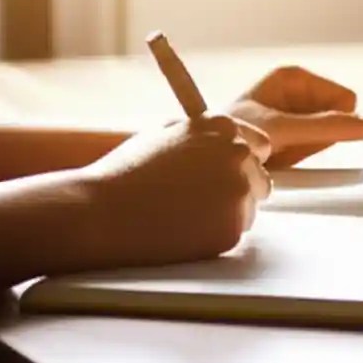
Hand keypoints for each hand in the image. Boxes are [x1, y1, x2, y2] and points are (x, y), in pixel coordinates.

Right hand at [77, 115, 271, 266]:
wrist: (102, 211)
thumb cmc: (126, 173)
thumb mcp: (163, 133)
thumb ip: (201, 135)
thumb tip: (224, 142)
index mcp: (223, 126)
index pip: (259, 146)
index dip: (239, 163)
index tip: (222, 173)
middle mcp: (238, 154)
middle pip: (260, 179)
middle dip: (237, 190)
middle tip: (199, 202)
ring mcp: (238, 191)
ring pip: (248, 208)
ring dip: (226, 214)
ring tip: (183, 214)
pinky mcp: (232, 227)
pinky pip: (234, 233)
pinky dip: (214, 235)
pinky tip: (182, 230)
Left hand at [227, 65, 362, 167]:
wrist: (209, 157)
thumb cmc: (241, 133)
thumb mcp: (286, 128)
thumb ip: (330, 127)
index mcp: (294, 76)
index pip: (345, 99)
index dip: (332, 120)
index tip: (299, 131)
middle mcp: (296, 90)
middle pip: (335, 117)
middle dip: (317, 136)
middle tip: (285, 143)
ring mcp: (294, 113)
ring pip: (326, 135)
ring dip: (306, 148)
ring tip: (278, 151)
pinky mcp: (290, 134)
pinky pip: (313, 146)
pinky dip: (299, 156)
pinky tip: (277, 157)